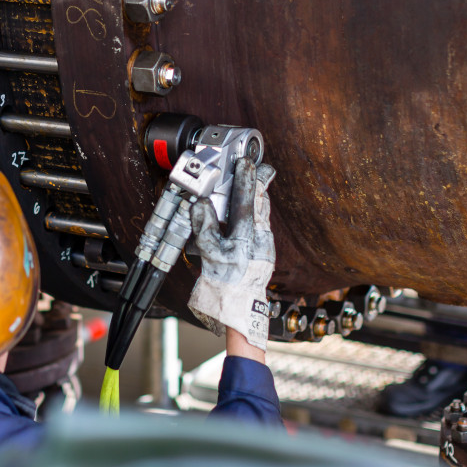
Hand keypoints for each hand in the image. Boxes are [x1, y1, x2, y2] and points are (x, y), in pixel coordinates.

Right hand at [187, 157, 275, 349]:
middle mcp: (259, 236)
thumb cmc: (223, 280)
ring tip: (260, 181)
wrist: (238, 304)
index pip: (245, 199)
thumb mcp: (209, 252)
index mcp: (244, 235)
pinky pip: (263, 224)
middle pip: (261, 202)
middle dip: (261, 182)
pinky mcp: (266, 250)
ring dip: (262, 196)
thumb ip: (204, 225)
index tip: (246, 162)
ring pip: (264, 213)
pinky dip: (260, 212)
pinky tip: (256, 210)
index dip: (245, 179)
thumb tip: (200, 203)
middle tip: (263, 165)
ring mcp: (265, 244)